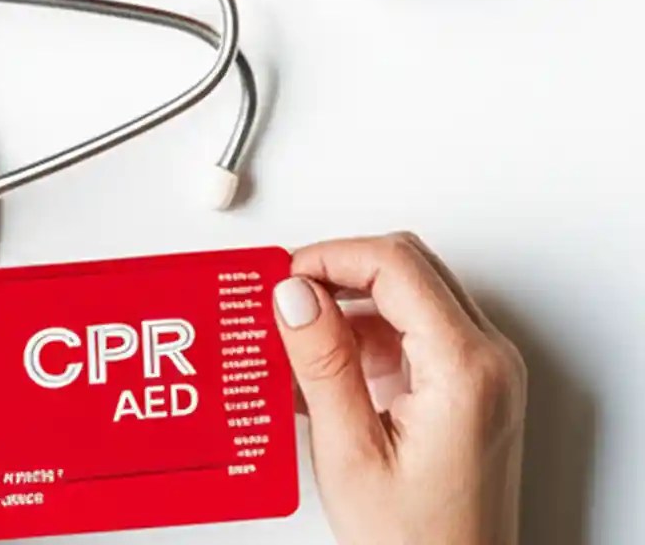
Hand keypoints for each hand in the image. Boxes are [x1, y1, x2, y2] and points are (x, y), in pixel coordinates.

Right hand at [273, 234, 526, 544]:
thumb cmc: (416, 543)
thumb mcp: (350, 453)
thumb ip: (322, 365)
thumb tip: (295, 295)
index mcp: (465, 370)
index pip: (396, 266)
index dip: (331, 257)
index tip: (284, 277)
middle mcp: (488, 361)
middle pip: (409, 266)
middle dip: (340, 270)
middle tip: (285, 297)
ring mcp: (484, 372)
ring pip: (411, 294)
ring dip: (351, 303)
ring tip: (297, 340)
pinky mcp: (469, 387)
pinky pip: (416, 330)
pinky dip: (367, 333)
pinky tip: (326, 370)